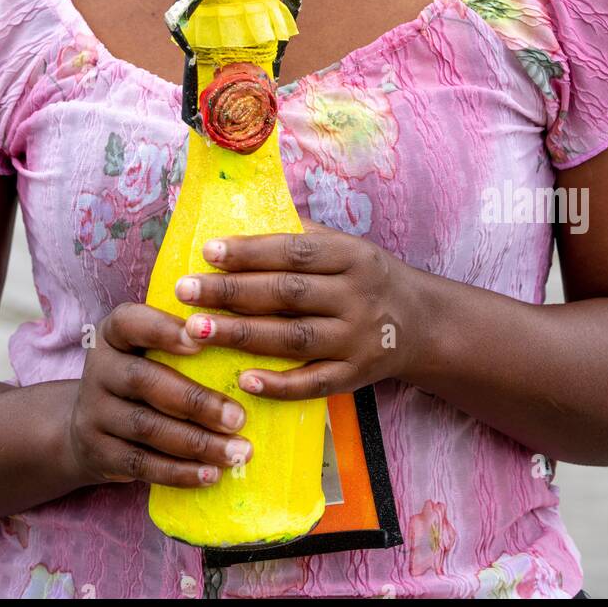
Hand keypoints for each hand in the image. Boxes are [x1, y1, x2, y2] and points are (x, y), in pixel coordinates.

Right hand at [67, 302, 253, 488]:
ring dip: (196, 443)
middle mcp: (99, 369)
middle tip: (238, 418)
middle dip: (195, 401)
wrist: (89, 427)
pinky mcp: (99, 453)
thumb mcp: (147, 349)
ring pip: (146, 428)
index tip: (201, 341)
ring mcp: (95, 413)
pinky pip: (141, 464)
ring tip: (237, 452)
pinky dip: (178, 472)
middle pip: (143, 381)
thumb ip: (184, 340)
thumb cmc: (141, 376)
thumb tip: (241, 340)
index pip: (130, 322)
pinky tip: (211, 474)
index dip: (163, 330)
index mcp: (113, 334)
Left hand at [172, 219, 420, 399]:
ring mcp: (358, 340)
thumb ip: (301, 238)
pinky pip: (314, 382)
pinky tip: (244, 380)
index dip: (250, 251)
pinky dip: (279, 385)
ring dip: (241, 335)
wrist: (422, 324)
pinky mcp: (357, 377)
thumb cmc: (367, 278)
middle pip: (287, 293)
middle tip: (184, 289)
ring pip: (293, 337)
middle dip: (231, 291)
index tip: (208, 251)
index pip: (295, 251)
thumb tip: (240, 221)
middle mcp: (357, 297)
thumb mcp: (347, 248)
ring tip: (195, 330)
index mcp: (353, 256)